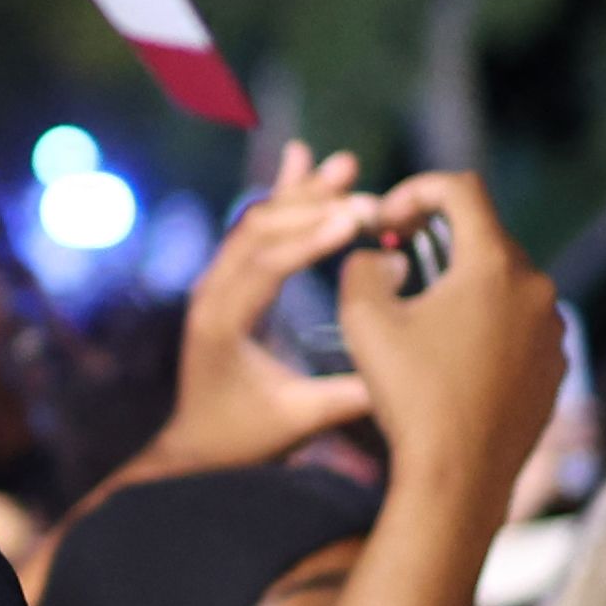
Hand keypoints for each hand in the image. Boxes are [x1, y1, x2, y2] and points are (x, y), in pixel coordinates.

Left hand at [118, 147, 383, 489]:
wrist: (196, 448)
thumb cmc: (245, 439)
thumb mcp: (299, 422)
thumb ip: (348, 396)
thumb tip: (409, 376)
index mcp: (221, 325)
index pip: (266, 268)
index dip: (311, 240)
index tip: (354, 219)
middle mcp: (210, 293)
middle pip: (259, 231)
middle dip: (314, 206)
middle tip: (366, 195)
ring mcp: (214, 283)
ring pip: (256, 222)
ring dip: (301, 193)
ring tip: (345, 164)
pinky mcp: (226, 280)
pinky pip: (253, 228)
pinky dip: (282, 195)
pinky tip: (301, 158)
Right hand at [331, 169, 560, 509]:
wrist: (460, 479)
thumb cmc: (410, 397)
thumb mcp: (363, 320)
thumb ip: (362, 265)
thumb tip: (382, 255)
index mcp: (494, 265)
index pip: (461, 190)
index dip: (417, 190)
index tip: (386, 220)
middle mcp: (537, 288)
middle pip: (486, 236)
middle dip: (439, 239)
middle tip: (397, 260)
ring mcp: (553, 331)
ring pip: (504, 284)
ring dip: (465, 285)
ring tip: (424, 317)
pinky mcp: (556, 368)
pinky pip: (520, 326)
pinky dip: (487, 325)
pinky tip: (453, 358)